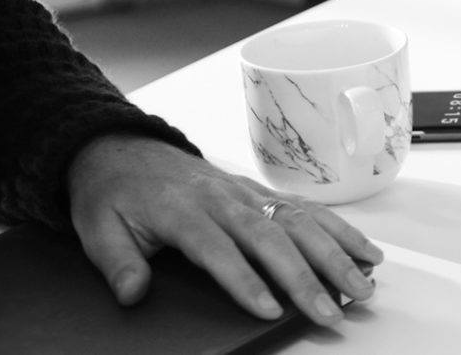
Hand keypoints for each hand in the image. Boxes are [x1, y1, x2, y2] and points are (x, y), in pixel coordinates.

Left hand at [66, 134, 381, 325]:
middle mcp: (223, 199)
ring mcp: (246, 193)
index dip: (246, 281)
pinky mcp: (259, 192)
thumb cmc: (112, 194)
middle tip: (333, 309)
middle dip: (308, 276)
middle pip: (273, 238)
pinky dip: (339, 229)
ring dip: (337, 253)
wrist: (121, 148)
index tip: (270, 310)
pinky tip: (364, 250)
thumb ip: (117, 263)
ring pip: (301, 222)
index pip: (220, 250)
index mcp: (183, 211)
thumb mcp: (96, 229)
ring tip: (364, 283)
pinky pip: (306, 209)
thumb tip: (132, 294)